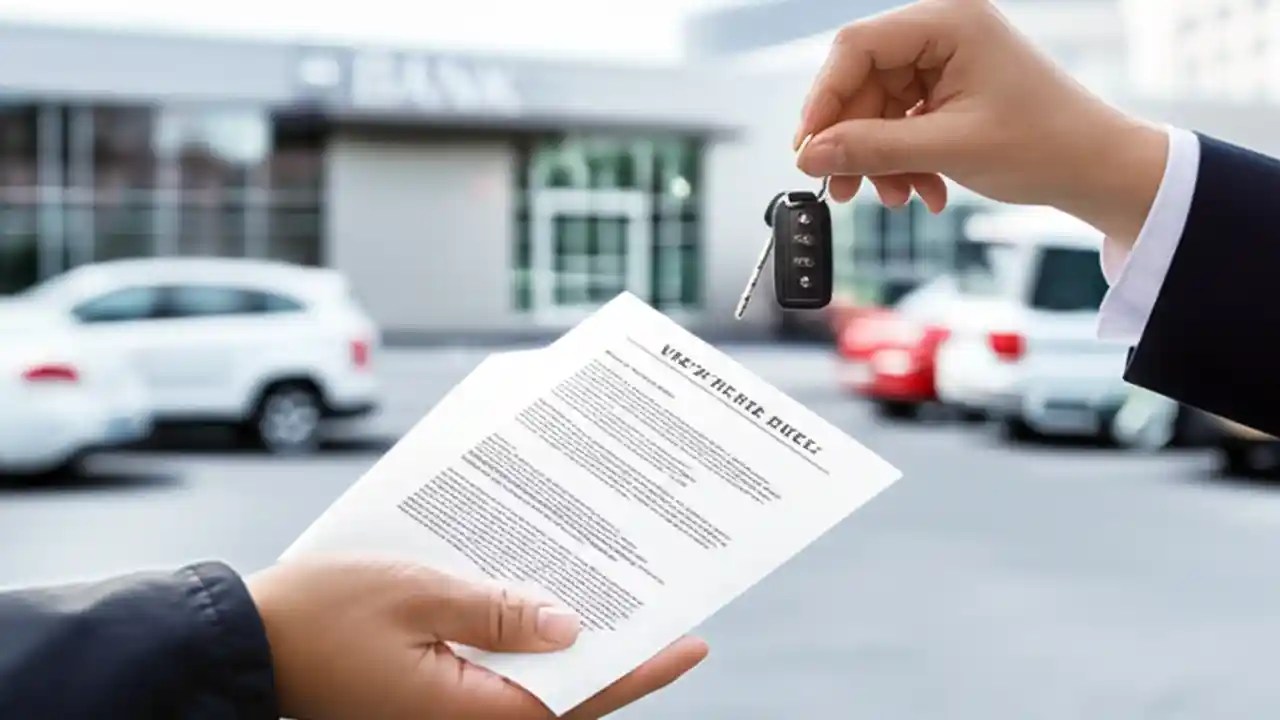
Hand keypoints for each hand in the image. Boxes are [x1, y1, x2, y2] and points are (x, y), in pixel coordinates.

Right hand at [248, 559, 707, 719]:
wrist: (244, 642)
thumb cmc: (318, 616)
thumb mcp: (415, 594)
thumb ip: (496, 610)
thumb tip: (567, 626)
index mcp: (468, 712)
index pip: (579, 697)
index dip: (639, 668)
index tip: (689, 641)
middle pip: (564, 697)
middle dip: (617, 656)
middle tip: (665, 614)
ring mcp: (444, 716)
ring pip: (531, 689)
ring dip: (571, 650)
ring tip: (615, 604)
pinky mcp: (427, 702)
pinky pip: (494, 679)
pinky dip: (524, 647)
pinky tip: (540, 608)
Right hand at [793, 0, 1167, 246]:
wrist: (1098, 169)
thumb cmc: (1045, 145)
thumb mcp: (948, 149)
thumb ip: (872, 149)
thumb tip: (810, 155)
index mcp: (950, 22)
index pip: (857, 47)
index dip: (824, 99)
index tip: (807, 149)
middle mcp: (945, 32)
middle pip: (863, 81)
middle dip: (853, 140)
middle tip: (841, 188)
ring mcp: (947, 61)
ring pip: (879, 108)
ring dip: (880, 159)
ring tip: (894, 197)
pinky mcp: (951, 90)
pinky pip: (902, 122)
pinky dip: (903, 160)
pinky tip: (921, 190)